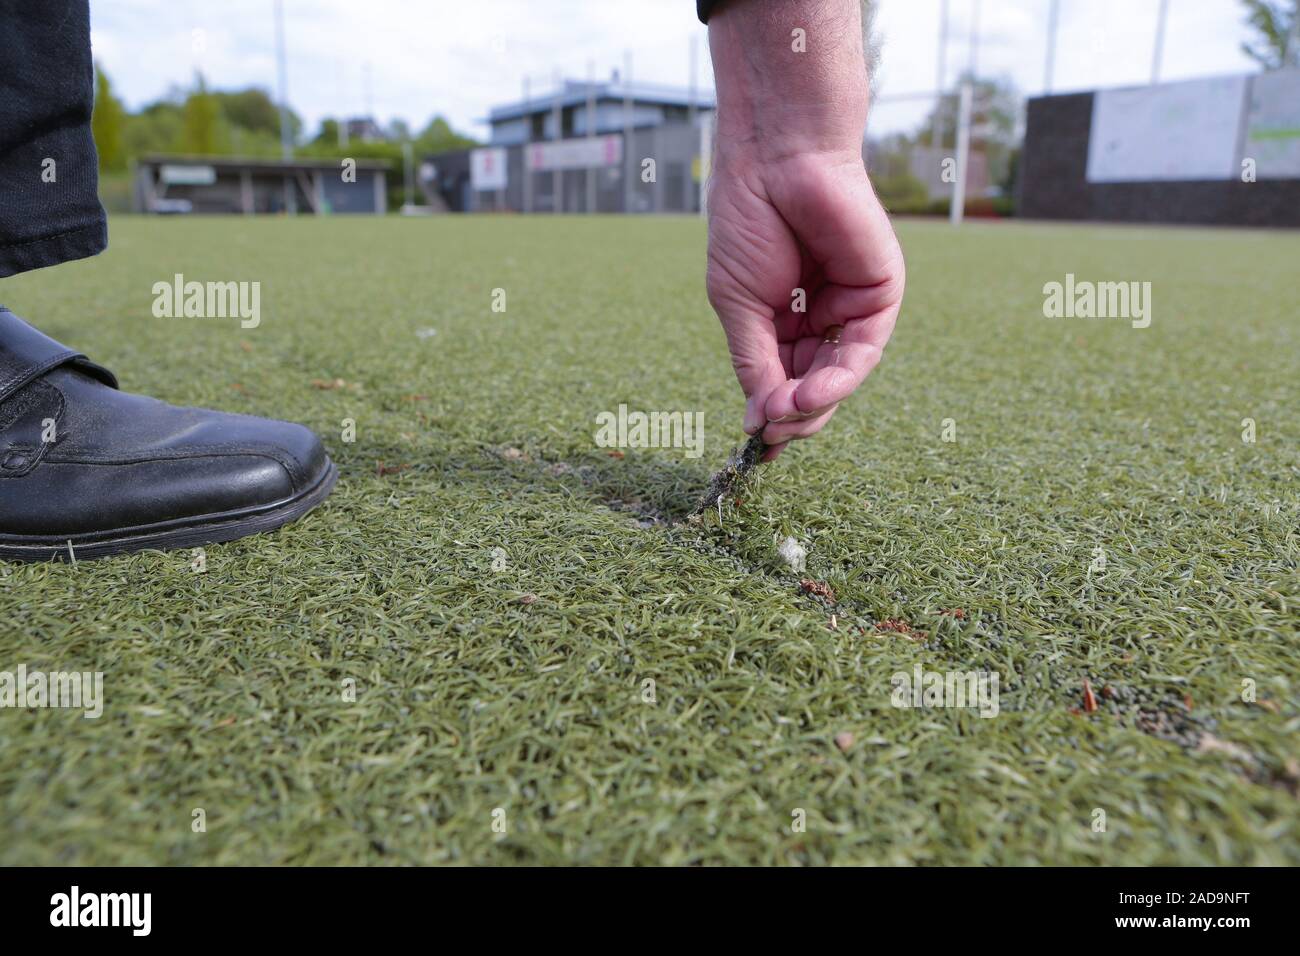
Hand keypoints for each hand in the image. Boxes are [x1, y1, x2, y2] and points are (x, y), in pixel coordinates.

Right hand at [705, 0, 903, 460]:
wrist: (776, 159)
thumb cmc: (749, 220)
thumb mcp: (738, 306)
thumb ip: (754, 363)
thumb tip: (758, 424)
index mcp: (783, 319)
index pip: (781, 381)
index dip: (770, 416)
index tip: (754, 451)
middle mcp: (821, 318)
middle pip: (811, 387)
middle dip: (791, 417)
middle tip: (770, 436)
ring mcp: (851, 308)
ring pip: (837, 378)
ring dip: (811, 405)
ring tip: (786, 415)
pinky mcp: (880, 294)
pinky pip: (862, 351)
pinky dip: (837, 380)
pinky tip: (808, 395)